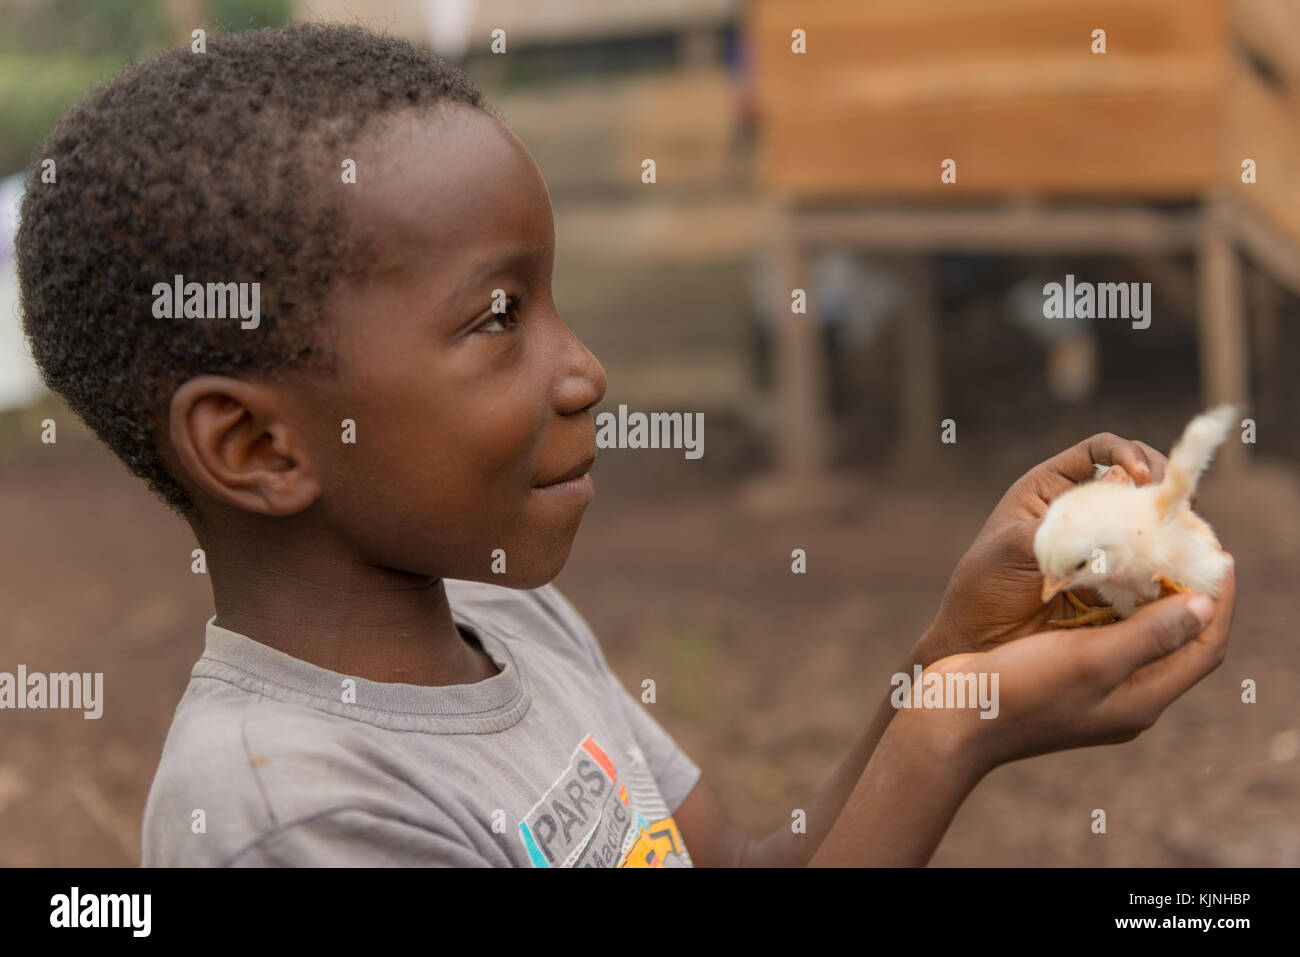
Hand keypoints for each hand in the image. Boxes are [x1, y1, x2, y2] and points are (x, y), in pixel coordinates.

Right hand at [910, 558, 1233, 776]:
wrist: (953, 718)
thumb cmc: (1021, 690)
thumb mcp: (1091, 660)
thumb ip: (1150, 635)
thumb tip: (1205, 606)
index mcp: (1142, 700)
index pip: (1204, 648)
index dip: (1220, 603)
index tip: (1218, 556)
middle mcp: (1127, 697)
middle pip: (1178, 640)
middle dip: (1189, 593)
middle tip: (1184, 545)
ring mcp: (1096, 688)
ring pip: (1142, 634)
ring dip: (1151, 594)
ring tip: (1150, 550)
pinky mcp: (1067, 675)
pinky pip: (1107, 634)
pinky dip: (1114, 603)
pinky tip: (1102, 574)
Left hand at [921, 433, 1173, 663]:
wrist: (984, 643)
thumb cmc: (984, 588)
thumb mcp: (1016, 548)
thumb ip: (1061, 525)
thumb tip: (1118, 502)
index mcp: (1051, 488)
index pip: (1100, 450)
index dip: (1126, 453)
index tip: (1142, 476)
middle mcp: (1083, 510)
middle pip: (1138, 478)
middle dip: (1162, 486)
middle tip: (1180, 507)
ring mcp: (1105, 543)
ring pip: (1151, 519)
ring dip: (1171, 524)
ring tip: (1184, 536)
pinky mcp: (1120, 577)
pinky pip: (1154, 559)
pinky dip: (1169, 560)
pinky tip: (1175, 569)